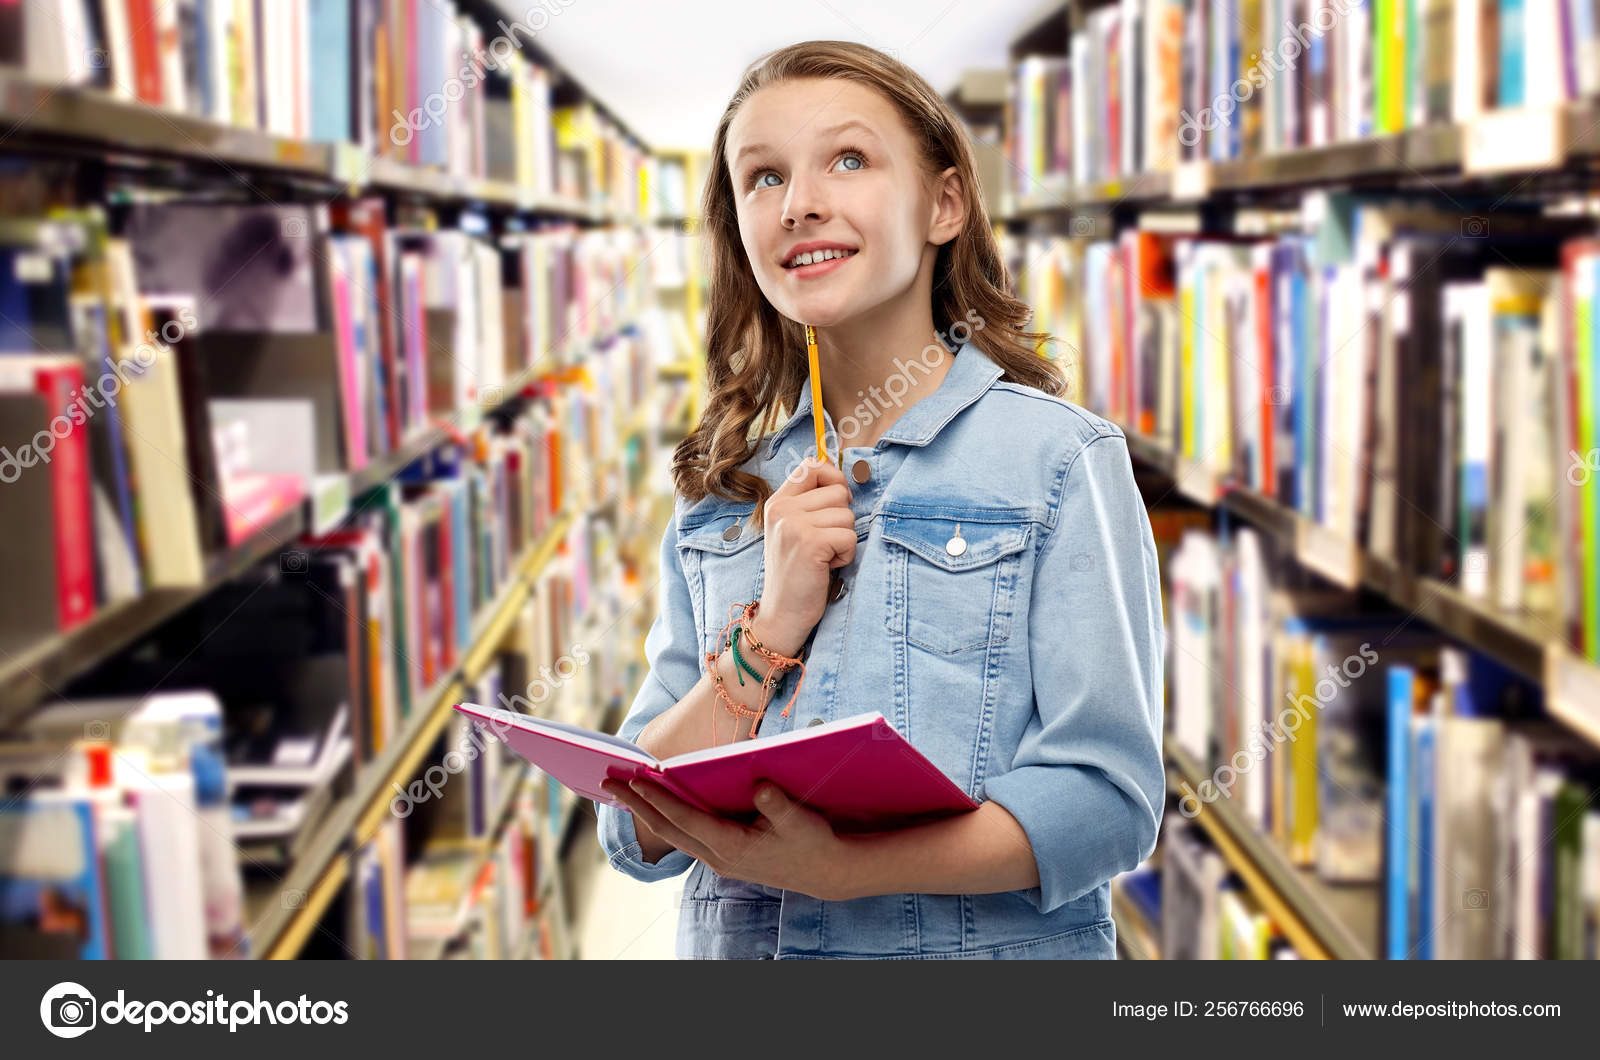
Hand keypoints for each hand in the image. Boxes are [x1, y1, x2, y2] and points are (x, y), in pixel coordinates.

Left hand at [600, 776, 856, 900]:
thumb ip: (778, 805)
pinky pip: (685, 837)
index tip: (635, 779)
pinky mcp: (724, 857)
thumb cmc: (813, 842)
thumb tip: (759, 785)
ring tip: (622, 792)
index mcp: (733, 847)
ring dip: (647, 813)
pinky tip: (657, 807)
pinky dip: (666, 820)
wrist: (826, 872)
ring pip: (673, 835)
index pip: (686, 820)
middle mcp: (719, 857)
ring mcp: (719, 860)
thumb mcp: (800, 821)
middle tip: (608, 782)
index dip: (659, 799)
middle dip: (636, 805)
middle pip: (668, 829)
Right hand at [755, 456, 855, 655]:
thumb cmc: (796, 574)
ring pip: (846, 515)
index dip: (833, 479)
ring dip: (843, 539)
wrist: (781, 614)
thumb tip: (841, 478)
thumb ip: (809, 504)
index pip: (812, 466)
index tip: (834, 503)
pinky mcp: (810, 543)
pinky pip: (849, 536)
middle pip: (837, 491)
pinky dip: (846, 555)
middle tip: (823, 543)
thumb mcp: (793, 531)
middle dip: (841, 519)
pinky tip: (828, 567)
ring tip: (823, 557)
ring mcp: (794, 525)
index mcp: (777, 503)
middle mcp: (782, 509)